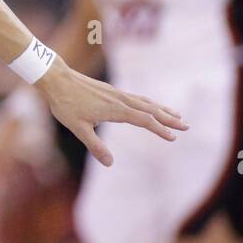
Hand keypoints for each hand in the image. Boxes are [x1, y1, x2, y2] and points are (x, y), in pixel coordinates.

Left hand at [34, 60, 187, 166]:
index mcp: (115, 109)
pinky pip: (136, 97)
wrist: (56, 79)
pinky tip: (151, 106)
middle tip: (187, 125)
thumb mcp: (77, 128)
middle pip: (150, 109)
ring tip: (176, 114)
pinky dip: (149, 102)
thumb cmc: (65, 104)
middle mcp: (120, 99)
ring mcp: (116, 93)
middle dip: (169, 118)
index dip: (159, 129)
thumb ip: (95, 146)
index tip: (173, 137)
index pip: (143, 120)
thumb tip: (110, 163)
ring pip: (145, 101)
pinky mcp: (111, 90)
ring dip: (162, 109)